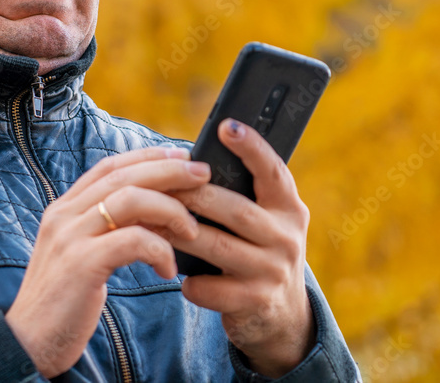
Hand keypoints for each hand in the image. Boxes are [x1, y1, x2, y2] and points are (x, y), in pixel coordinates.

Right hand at [5, 146, 210, 377]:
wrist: (27, 342)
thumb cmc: (64, 302)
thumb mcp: (83, 255)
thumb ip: (109, 229)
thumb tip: (156, 210)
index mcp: (63, 209)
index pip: (109, 166)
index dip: (148, 156)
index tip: (181, 155)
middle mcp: (64, 215)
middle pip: (124, 176)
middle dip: (168, 170)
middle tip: (202, 174)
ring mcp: (70, 238)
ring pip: (130, 199)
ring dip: (170, 209)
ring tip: (192, 230)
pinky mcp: (81, 265)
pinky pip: (133, 241)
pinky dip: (160, 250)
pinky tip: (169, 270)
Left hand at [170, 118, 315, 376]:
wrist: (281, 313)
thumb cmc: (257, 249)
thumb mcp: (264, 220)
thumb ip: (240, 195)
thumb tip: (188, 162)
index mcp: (288, 207)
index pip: (272, 172)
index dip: (251, 147)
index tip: (227, 126)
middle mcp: (287, 237)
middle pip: (235, 210)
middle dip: (195, 196)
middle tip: (160, 184)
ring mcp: (273, 272)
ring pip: (217, 247)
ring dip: (180, 234)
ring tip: (151, 222)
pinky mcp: (256, 302)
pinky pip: (211, 288)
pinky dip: (189, 281)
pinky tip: (175, 273)